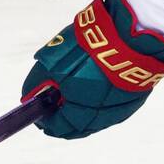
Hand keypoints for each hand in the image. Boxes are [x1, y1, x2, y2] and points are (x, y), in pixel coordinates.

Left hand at [21, 0, 163, 138]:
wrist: (132, 36)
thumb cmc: (90, 52)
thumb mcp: (52, 64)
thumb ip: (38, 84)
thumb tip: (28, 98)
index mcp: (79, 116)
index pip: (56, 127)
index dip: (44, 117)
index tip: (39, 107)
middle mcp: (102, 119)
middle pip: (78, 124)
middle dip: (65, 111)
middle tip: (57, 96)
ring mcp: (121, 108)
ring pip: (98, 114)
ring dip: (85, 103)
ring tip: (78, 82)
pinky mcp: (135, 97)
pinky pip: (114, 103)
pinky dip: (104, 96)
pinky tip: (99, 78)